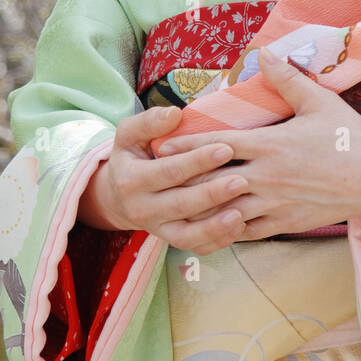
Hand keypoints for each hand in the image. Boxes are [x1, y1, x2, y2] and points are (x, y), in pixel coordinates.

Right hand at [77, 106, 249, 255]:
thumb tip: (174, 113)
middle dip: (212, 194)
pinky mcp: (170, 240)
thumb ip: (149, 122)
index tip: (226, 149)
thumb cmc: (131, 156)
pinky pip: (194, 246)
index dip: (197, 161)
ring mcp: (157, 229)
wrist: (118, 196)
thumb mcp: (129, 135)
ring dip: (215, 226)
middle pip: (181, 204)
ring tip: (241, 213)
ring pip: (187, 235)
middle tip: (242, 181)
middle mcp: (142, 209)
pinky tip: (238, 227)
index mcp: (132, 180)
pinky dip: (216, 241)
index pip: (168, 171)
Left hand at [152, 46, 360, 241]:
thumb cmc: (350, 137)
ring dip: (197, 209)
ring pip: (224, 211)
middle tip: (153, 178)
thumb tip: (265, 52)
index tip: (158, 145)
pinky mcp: (285, 224)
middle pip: (212, 180)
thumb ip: (288, 79)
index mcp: (270, 145)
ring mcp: (274, 204)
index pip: (216, 145)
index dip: (184, 145)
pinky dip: (224, 229)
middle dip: (181, 179)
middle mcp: (266, 177)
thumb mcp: (320, 102)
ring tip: (171, 207)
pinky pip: (246, 231)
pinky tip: (209, 227)